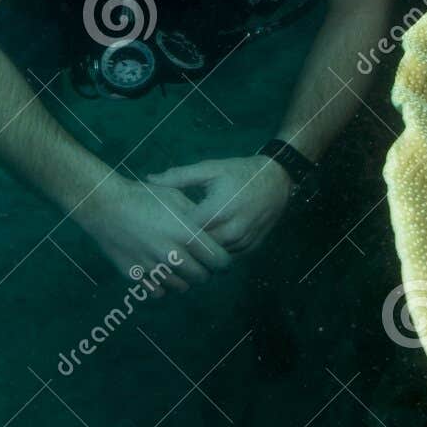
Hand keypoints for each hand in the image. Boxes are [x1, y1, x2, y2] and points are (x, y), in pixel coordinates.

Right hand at [77, 178, 232, 293]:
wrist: (105, 205)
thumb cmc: (143, 197)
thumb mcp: (176, 197)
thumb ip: (198, 217)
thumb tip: (213, 232)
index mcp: (186, 234)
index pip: (220, 261)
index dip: (223, 260)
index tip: (219, 256)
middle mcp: (172, 255)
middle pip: (203, 277)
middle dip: (204, 270)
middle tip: (198, 259)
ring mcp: (153, 268)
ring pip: (182, 287)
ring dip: (184, 278)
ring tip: (177, 262)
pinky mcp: (136, 276)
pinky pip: (159, 292)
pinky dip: (162, 285)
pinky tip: (159, 269)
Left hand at [146, 155, 291, 254]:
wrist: (276, 180)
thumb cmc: (239, 172)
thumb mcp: (209, 169)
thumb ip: (179, 176)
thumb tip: (150, 179)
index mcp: (218, 209)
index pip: (186, 232)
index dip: (171, 232)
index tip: (159, 229)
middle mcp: (232, 230)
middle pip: (199, 249)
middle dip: (183, 246)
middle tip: (168, 241)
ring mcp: (243, 241)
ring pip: (213, 257)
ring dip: (200, 253)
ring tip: (184, 246)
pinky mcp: (251, 248)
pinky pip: (228, 258)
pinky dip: (216, 254)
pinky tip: (206, 247)